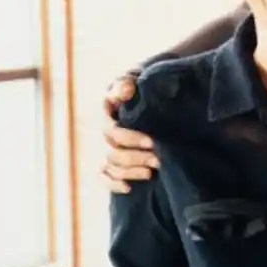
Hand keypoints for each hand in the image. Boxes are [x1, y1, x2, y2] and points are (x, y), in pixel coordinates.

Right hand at [100, 75, 157, 193]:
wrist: (161, 94)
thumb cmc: (149, 85)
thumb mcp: (142, 78)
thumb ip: (129, 82)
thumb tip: (126, 89)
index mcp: (111, 112)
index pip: (111, 129)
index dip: (129, 138)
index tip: (151, 141)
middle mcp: (109, 131)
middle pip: (113, 151)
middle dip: (135, 157)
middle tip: (158, 159)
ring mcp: (112, 147)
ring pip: (111, 165)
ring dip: (130, 170)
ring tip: (152, 171)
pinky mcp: (116, 161)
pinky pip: (105, 176)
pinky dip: (113, 184)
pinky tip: (129, 188)